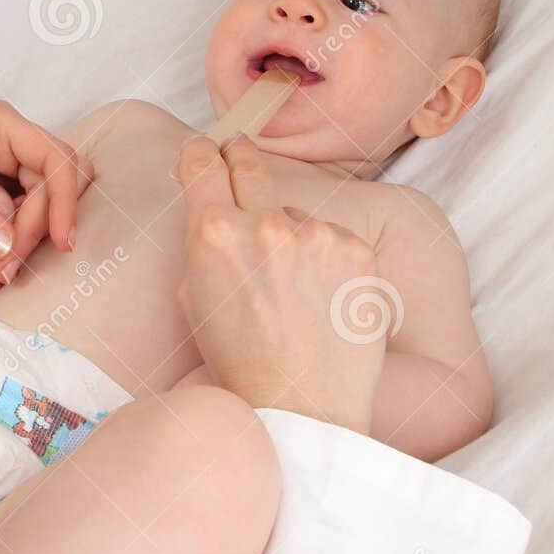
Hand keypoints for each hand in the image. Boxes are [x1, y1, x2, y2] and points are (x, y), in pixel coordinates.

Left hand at [0, 101, 93, 280]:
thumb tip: (6, 247)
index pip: (54, 158)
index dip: (64, 200)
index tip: (60, 242)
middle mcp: (6, 138)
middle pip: (54, 182)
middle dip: (42, 225)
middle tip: (11, 267)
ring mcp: (2, 161)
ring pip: (42, 201)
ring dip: (29, 236)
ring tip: (1, 270)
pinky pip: (22, 211)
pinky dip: (16, 237)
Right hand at [175, 135, 384, 432]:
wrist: (303, 406)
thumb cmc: (240, 362)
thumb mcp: (195, 298)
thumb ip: (203, 245)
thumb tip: (214, 210)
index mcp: (212, 234)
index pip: (202, 164)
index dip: (200, 152)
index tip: (204, 148)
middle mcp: (264, 224)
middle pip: (249, 164)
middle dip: (240, 155)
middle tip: (239, 151)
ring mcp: (316, 234)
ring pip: (296, 215)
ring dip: (291, 236)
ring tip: (292, 290)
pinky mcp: (358, 250)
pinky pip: (334, 239)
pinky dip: (328, 260)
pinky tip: (322, 298)